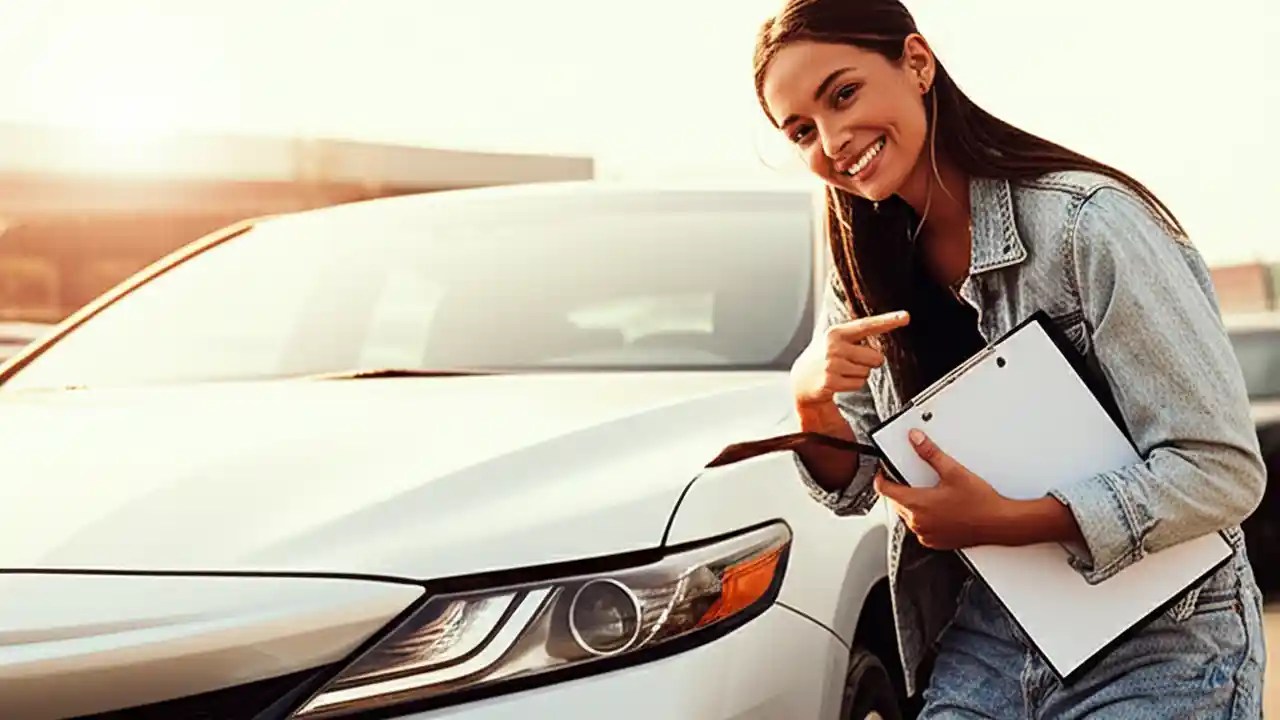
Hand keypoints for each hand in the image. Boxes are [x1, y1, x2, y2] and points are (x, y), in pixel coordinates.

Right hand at [791, 311, 909, 406]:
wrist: (801, 379)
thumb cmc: (824, 357)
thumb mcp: (835, 339)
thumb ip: (856, 335)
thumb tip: (883, 328)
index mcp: (837, 332)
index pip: (867, 325)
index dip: (888, 321)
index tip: (905, 316)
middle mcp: (834, 346)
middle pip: (875, 357)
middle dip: (870, 362)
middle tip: (854, 361)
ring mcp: (832, 364)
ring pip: (867, 372)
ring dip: (859, 374)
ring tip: (843, 371)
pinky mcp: (831, 381)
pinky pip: (859, 384)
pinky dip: (853, 385)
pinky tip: (840, 380)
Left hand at [873, 429, 1014, 549]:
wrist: (998, 523)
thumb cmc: (980, 502)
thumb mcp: (953, 471)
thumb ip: (930, 453)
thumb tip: (916, 439)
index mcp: (917, 504)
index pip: (884, 490)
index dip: (880, 478)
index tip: (882, 471)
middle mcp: (918, 522)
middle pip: (895, 503)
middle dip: (898, 489)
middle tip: (909, 478)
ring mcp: (926, 534)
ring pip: (907, 516)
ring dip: (910, 504)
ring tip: (928, 493)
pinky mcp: (935, 542)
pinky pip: (919, 527)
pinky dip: (922, 518)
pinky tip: (937, 509)